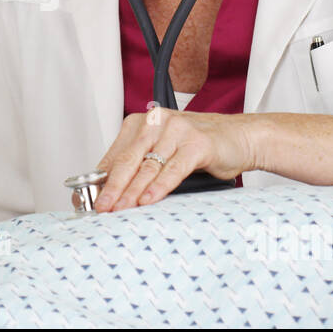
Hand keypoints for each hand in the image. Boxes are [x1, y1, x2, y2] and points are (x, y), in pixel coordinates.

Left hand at [92, 107, 250, 212]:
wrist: (240, 136)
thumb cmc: (199, 146)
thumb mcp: (163, 151)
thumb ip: (139, 166)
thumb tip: (111, 192)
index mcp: (141, 122)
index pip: (115, 155)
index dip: (101, 180)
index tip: (91, 200)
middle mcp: (156, 122)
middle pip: (127, 160)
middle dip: (112, 187)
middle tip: (101, 207)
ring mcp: (177, 131)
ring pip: (148, 166)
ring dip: (131, 191)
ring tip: (120, 209)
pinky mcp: (196, 144)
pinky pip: (173, 169)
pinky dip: (159, 187)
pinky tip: (147, 200)